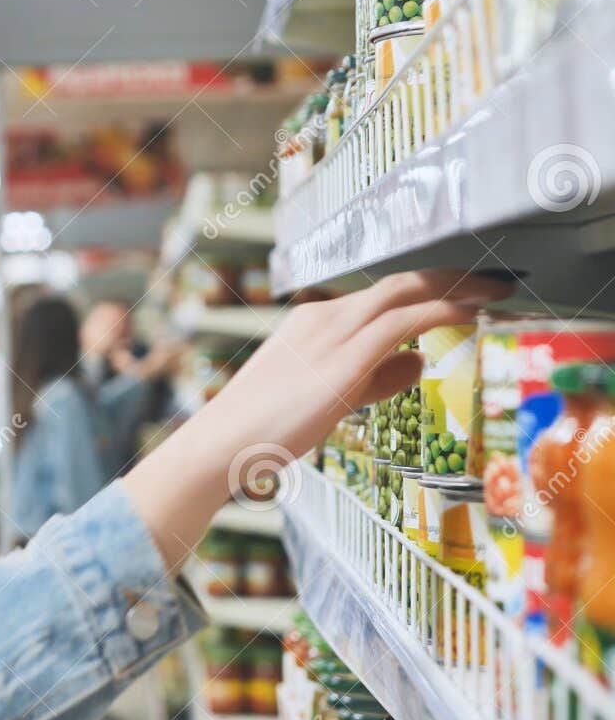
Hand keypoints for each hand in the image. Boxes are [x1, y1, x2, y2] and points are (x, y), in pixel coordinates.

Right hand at [120, 270, 512, 568]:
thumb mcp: (329, 397)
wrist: (223, 443)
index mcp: (312, 321)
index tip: (464, 289)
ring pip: (405, 293)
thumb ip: (376, 377)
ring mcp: (332, 333)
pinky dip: (443, 310)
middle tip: (492, 279)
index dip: (427, 287)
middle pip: (399, 282)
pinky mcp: (345, 359)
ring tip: (496, 289)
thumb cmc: (266, 428)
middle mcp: (323, 317)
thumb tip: (420, 360)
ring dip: (456, 287)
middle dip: (450, 277)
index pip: (380, 295)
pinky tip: (472, 312)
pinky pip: (404, 322)